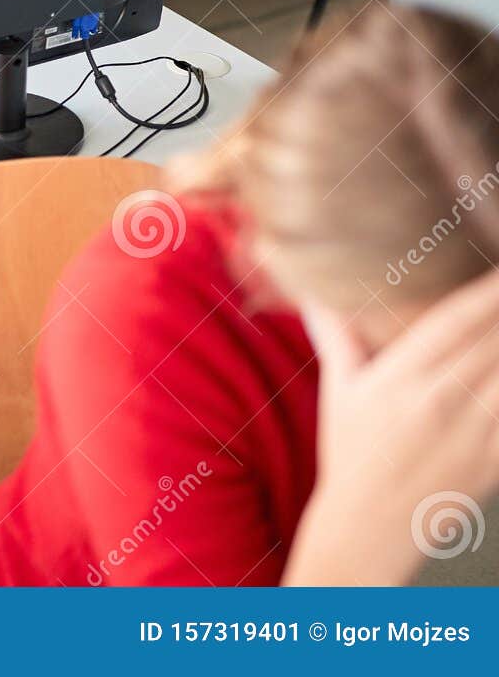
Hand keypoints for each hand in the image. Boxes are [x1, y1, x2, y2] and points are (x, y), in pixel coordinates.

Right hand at [283, 271, 498, 584]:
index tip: (498, 268)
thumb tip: (314, 293)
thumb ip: (336, 338)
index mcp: (399, 381)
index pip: (453, 323)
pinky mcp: (497, 459)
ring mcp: (475, 434)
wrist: (370, 526)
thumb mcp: (338, 392)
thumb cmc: (351, 455)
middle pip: (493, 342)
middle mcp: (441, 403)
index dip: (485, 291)